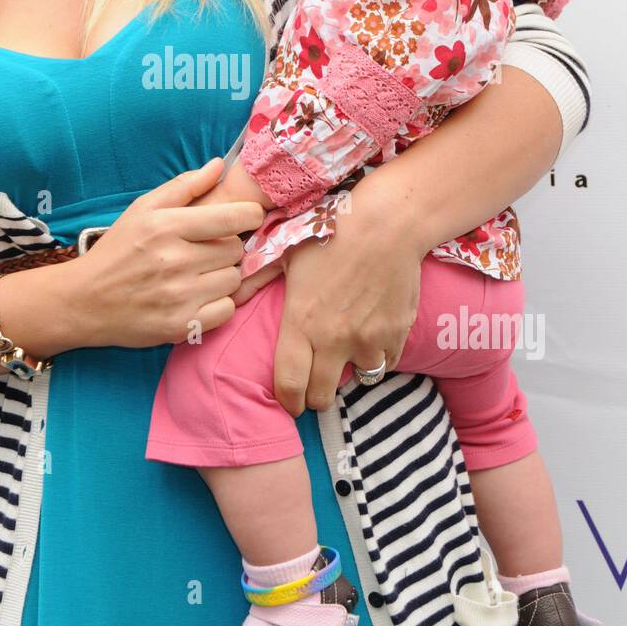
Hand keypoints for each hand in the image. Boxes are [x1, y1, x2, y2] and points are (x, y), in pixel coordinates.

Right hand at [70, 158, 263, 347]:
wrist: (84, 300)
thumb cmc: (117, 250)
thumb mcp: (143, 209)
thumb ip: (184, 186)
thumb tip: (220, 165)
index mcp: (166, 226)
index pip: (234, 218)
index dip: (248, 216)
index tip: (244, 218)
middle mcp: (174, 261)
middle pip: (236, 249)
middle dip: (227, 247)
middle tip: (205, 250)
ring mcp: (179, 296)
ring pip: (234, 279)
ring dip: (223, 276)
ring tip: (199, 274)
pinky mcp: (181, 326)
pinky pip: (227, 310)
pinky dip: (218, 304)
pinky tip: (198, 297)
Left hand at [241, 211, 422, 417]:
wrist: (388, 223)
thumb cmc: (331, 231)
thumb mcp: (285, 251)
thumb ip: (255, 279)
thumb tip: (229, 299)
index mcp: (302, 323)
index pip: (289, 385)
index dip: (287, 401)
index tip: (289, 402)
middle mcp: (334, 339)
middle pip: (322, 396)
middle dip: (315, 396)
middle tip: (314, 384)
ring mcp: (369, 340)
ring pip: (358, 380)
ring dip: (350, 371)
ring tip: (345, 354)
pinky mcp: (397, 334)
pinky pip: (386, 362)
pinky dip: (378, 356)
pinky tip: (370, 337)